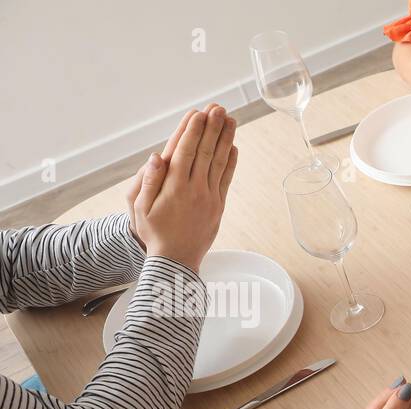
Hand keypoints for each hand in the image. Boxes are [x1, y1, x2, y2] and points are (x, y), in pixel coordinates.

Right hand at [131, 105, 236, 271]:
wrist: (176, 262)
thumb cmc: (153, 233)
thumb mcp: (140, 208)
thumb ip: (148, 181)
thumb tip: (156, 157)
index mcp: (173, 187)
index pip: (184, 152)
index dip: (193, 131)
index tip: (199, 113)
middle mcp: (194, 189)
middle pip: (205, 152)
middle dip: (212, 128)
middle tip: (219, 107)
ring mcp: (209, 198)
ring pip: (219, 163)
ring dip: (226, 140)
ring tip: (231, 119)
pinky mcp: (218, 206)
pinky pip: (226, 180)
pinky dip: (231, 163)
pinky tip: (234, 148)